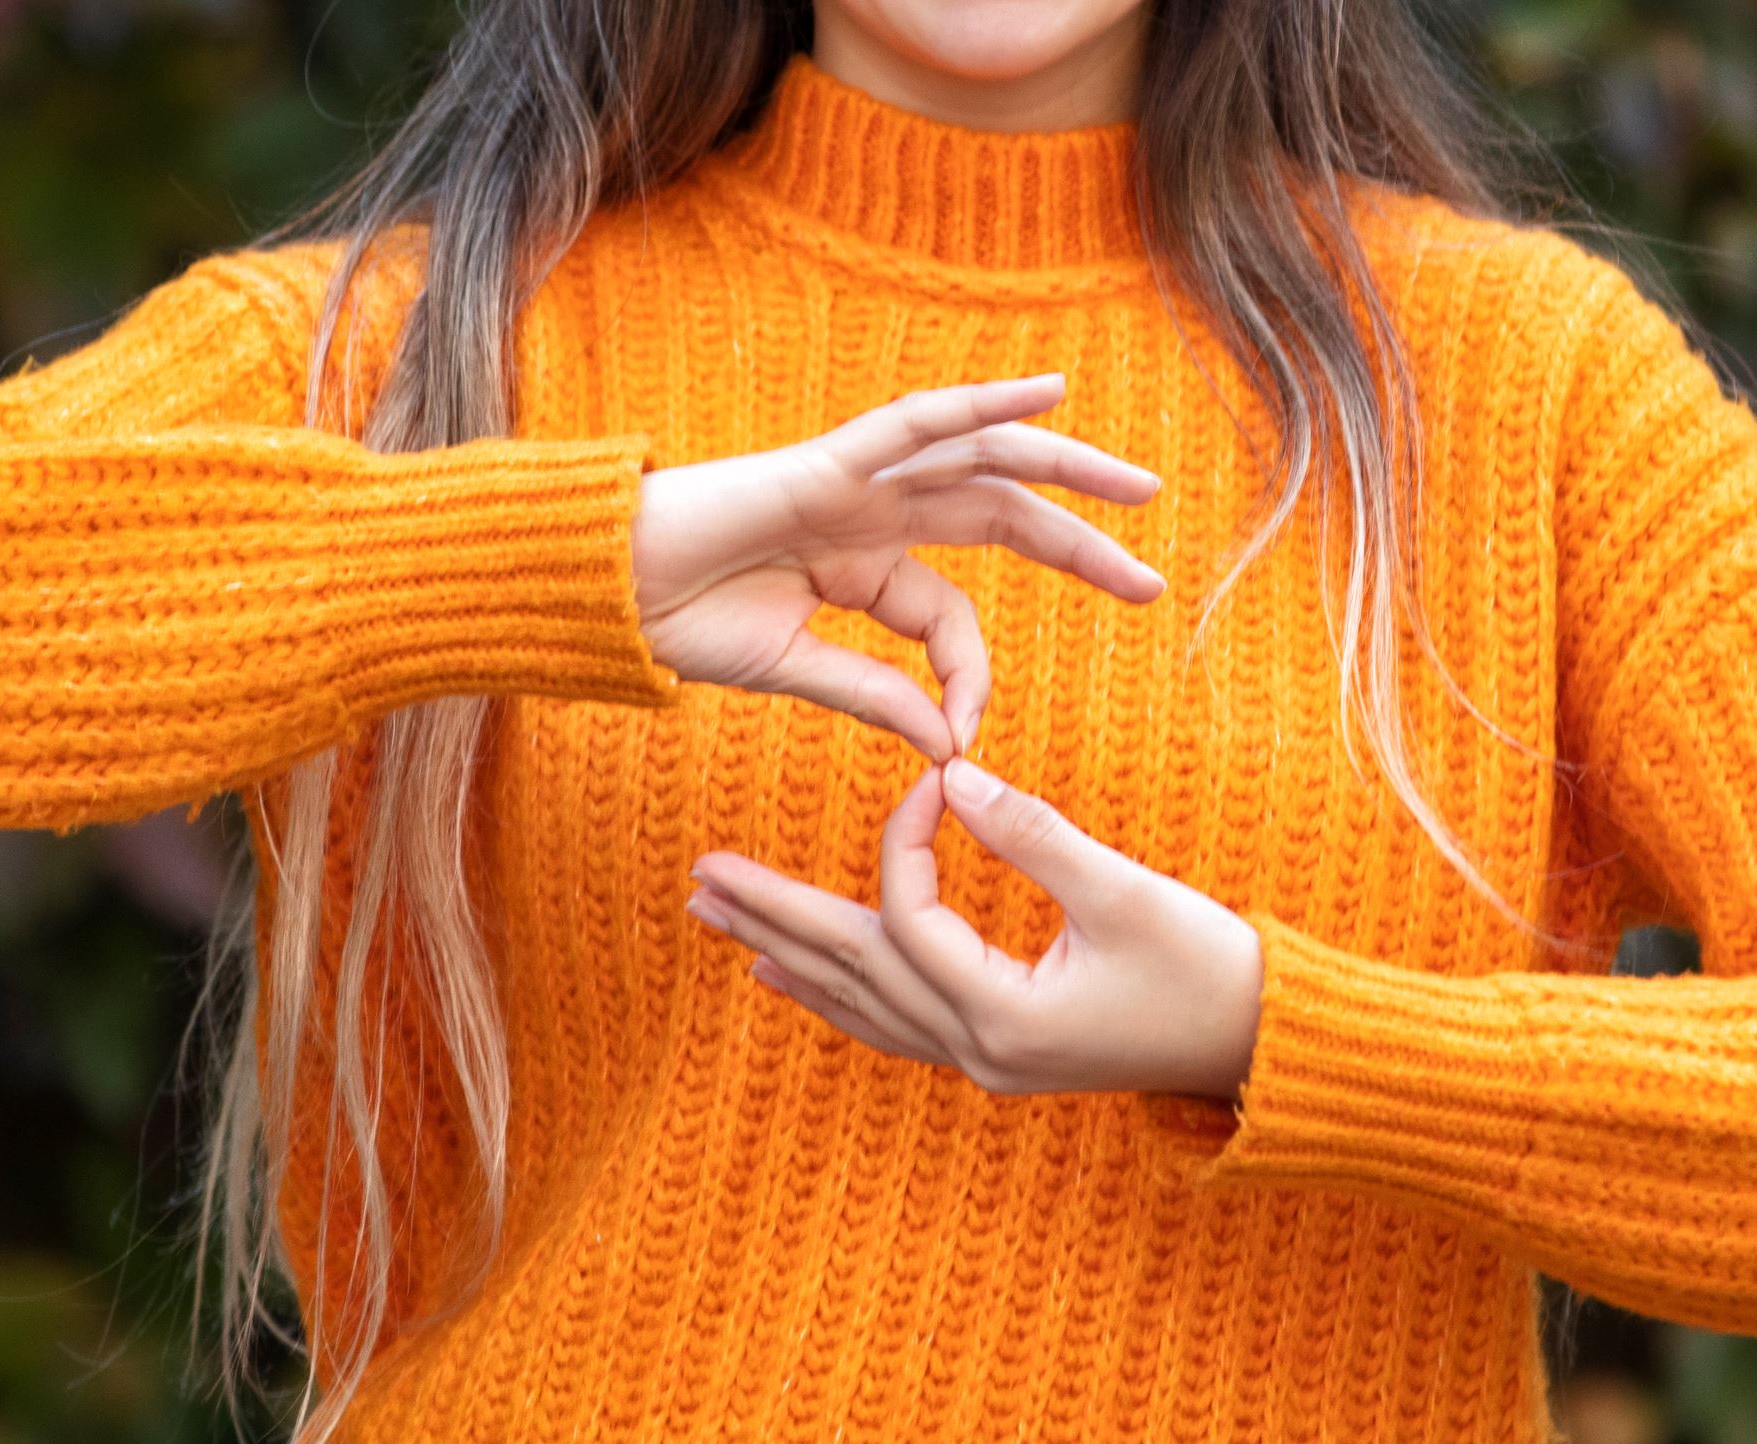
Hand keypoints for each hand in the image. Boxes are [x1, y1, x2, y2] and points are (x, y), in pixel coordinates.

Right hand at [631, 373, 1164, 761]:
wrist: (604, 590)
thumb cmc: (680, 623)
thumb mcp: (796, 669)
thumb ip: (874, 693)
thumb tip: (946, 739)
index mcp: (864, 567)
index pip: (952, 614)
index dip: (971, 675)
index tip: (965, 737)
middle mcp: (873, 514)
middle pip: (1002, 515)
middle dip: (1080, 542)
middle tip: (1152, 577)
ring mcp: (855, 481)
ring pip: (983, 460)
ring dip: (1066, 465)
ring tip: (1139, 489)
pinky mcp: (828, 461)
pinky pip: (919, 423)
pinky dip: (985, 403)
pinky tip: (1050, 390)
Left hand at [684, 757, 1265, 1103]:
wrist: (1266, 1046)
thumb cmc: (1208, 967)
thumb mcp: (1123, 893)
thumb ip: (1032, 834)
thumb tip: (950, 772)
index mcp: (1003, 1018)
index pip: (910, 920)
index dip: (903, 841)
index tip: (927, 776)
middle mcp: (979, 1053)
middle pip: (853, 975)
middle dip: (775, 922)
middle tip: (700, 880)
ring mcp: (986, 1063)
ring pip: (864, 1007)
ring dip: (791, 958)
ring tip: (722, 926)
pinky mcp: (1002, 1054)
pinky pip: (896, 1025)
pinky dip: (840, 996)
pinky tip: (793, 979)